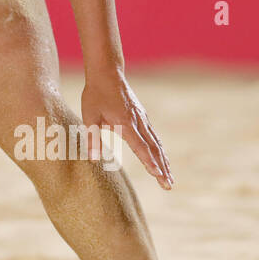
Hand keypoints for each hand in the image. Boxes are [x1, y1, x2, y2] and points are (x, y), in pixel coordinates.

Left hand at [80, 72, 173, 189]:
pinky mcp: (142, 116)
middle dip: (162, 168)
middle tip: (168, 186)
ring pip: (156, 143)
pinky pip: (154, 136)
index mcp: (125, 123)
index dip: (149, 162)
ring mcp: (142, 119)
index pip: (140, 147)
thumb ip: (93, 138)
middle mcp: (138, 122)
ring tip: (169, 178)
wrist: (107, 73)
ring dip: (163, 161)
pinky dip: (160, 150)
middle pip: (154, 149)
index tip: (159, 175)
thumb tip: (93, 160)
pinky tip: (162, 157)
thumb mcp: (89, 116)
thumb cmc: (96, 95)